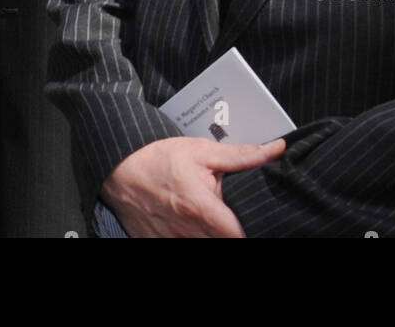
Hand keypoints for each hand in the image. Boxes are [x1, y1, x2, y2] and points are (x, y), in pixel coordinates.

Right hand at [101, 136, 285, 237]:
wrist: (119, 171)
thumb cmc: (160, 159)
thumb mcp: (202, 151)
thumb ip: (242, 155)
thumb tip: (276, 149)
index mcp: (202, 209)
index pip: (239, 237)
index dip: (251, 232)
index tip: (258, 223)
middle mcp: (188, 232)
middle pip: (224, 242)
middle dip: (232, 232)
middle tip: (232, 216)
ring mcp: (172, 243)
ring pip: (204, 245)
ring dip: (212, 235)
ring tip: (212, 220)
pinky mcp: (159, 245)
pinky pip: (182, 246)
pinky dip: (191, 238)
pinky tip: (195, 227)